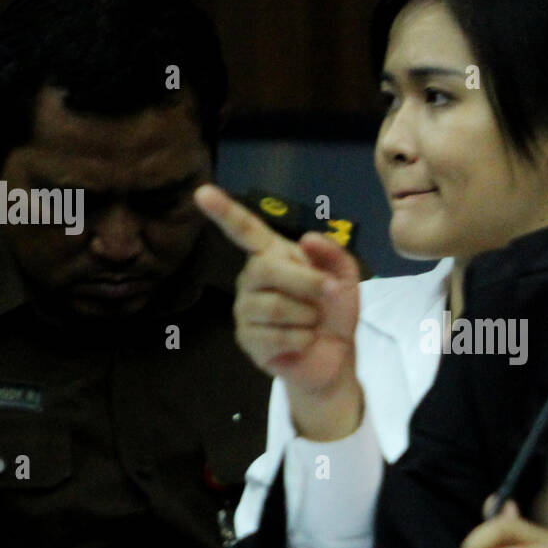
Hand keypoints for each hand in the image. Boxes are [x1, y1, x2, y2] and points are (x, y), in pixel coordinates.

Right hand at [195, 185, 362, 440]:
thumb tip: (306, 238)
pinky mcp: (247, 341)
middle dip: (306, 282)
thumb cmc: (334, 311)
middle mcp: (251, 280)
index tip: (202, 193)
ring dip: (307, 316)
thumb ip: (333, 254)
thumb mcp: (345, 278)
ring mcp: (245, 310)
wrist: (336, 355)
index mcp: (272, 257)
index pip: (245, 230)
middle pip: (265, 269)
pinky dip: (303, 339)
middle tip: (329, 294)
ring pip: (273, 306)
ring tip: (313, 322)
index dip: (225, 212)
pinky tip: (305, 341)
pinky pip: (276, 336)